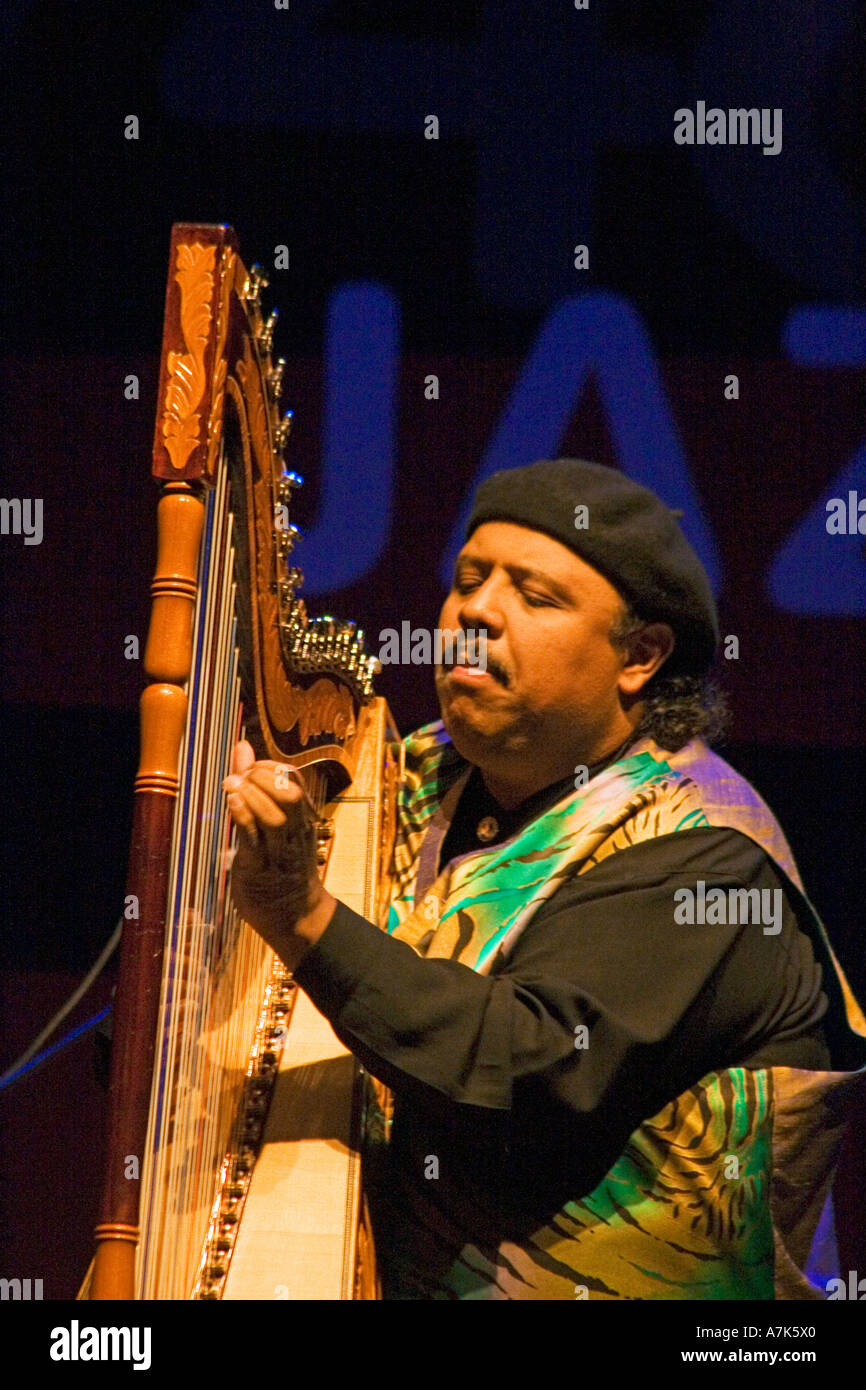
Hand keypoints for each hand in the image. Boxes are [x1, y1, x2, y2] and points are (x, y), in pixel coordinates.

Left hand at [223, 740, 336, 969]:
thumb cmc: (281, 867)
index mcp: (301, 819)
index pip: (294, 780)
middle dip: (263, 777)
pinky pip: (254, 839)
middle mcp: (294, 832)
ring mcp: (279, 852)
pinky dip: (244, 817)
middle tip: (240, 776)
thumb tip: (242, 746)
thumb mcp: (274, 824)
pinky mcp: (259, 869)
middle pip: (289, 793)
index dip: (270, 766)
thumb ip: (256, 784)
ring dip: (252, 795)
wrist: (295, 917)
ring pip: (275, 815)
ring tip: (232, 785)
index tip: (248, 766)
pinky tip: (232, 802)